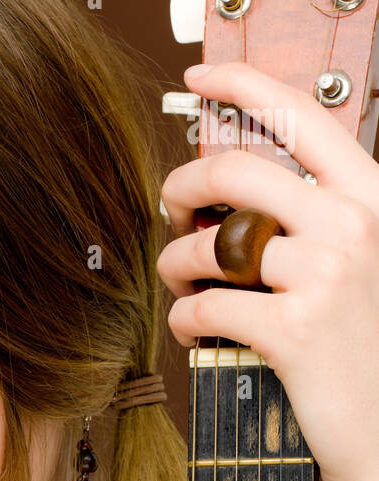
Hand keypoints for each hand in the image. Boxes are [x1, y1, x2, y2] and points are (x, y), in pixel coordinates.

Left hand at [157, 59, 378, 480]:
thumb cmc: (357, 349)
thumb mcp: (353, 263)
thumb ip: (307, 220)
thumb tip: (229, 192)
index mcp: (370, 196)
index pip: (301, 115)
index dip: (241, 85)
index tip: (197, 79)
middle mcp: (352, 224)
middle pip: (235, 171)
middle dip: (182, 188)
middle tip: (172, 213)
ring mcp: (324, 275)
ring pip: (208, 246)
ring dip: (176, 266)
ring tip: (184, 287)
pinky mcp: (292, 329)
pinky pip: (202, 306)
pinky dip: (184, 320)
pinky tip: (197, 330)